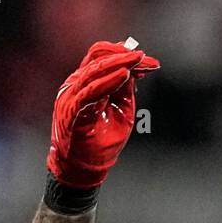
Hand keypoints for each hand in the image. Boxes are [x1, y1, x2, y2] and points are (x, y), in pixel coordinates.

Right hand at [47, 40, 159, 188]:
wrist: (85, 167)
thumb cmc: (102, 141)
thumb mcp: (121, 110)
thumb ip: (124, 90)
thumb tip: (135, 68)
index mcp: (86, 83)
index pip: (103, 59)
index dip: (125, 55)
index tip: (150, 60)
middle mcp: (76, 85)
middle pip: (98, 58)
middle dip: (124, 56)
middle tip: (145, 58)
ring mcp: (71, 96)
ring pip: (93, 71)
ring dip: (118, 64)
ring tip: (137, 60)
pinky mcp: (72, 110)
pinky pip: (89, 91)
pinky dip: (107, 82)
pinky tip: (123, 75)